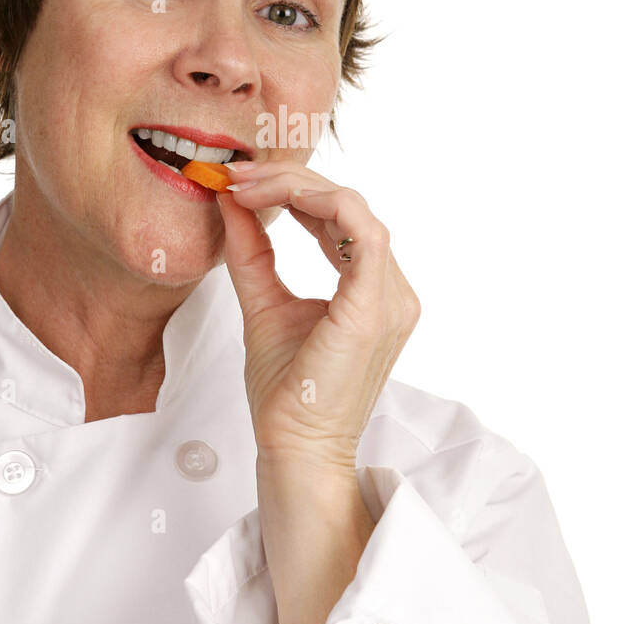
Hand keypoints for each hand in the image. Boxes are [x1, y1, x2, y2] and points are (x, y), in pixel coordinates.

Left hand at [215, 160, 420, 473]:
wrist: (293, 448)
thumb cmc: (286, 393)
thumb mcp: (263, 302)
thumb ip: (252, 252)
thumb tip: (231, 201)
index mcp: (371, 290)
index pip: (338, 217)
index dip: (291, 189)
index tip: (238, 184)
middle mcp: (392, 289)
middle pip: (347, 204)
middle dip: (289, 179)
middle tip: (237, 176)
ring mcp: (392, 297)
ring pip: (354, 207)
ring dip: (297, 185)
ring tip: (246, 185)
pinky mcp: (376, 306)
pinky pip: (364, 231)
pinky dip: (323, 203)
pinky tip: (281, 197)